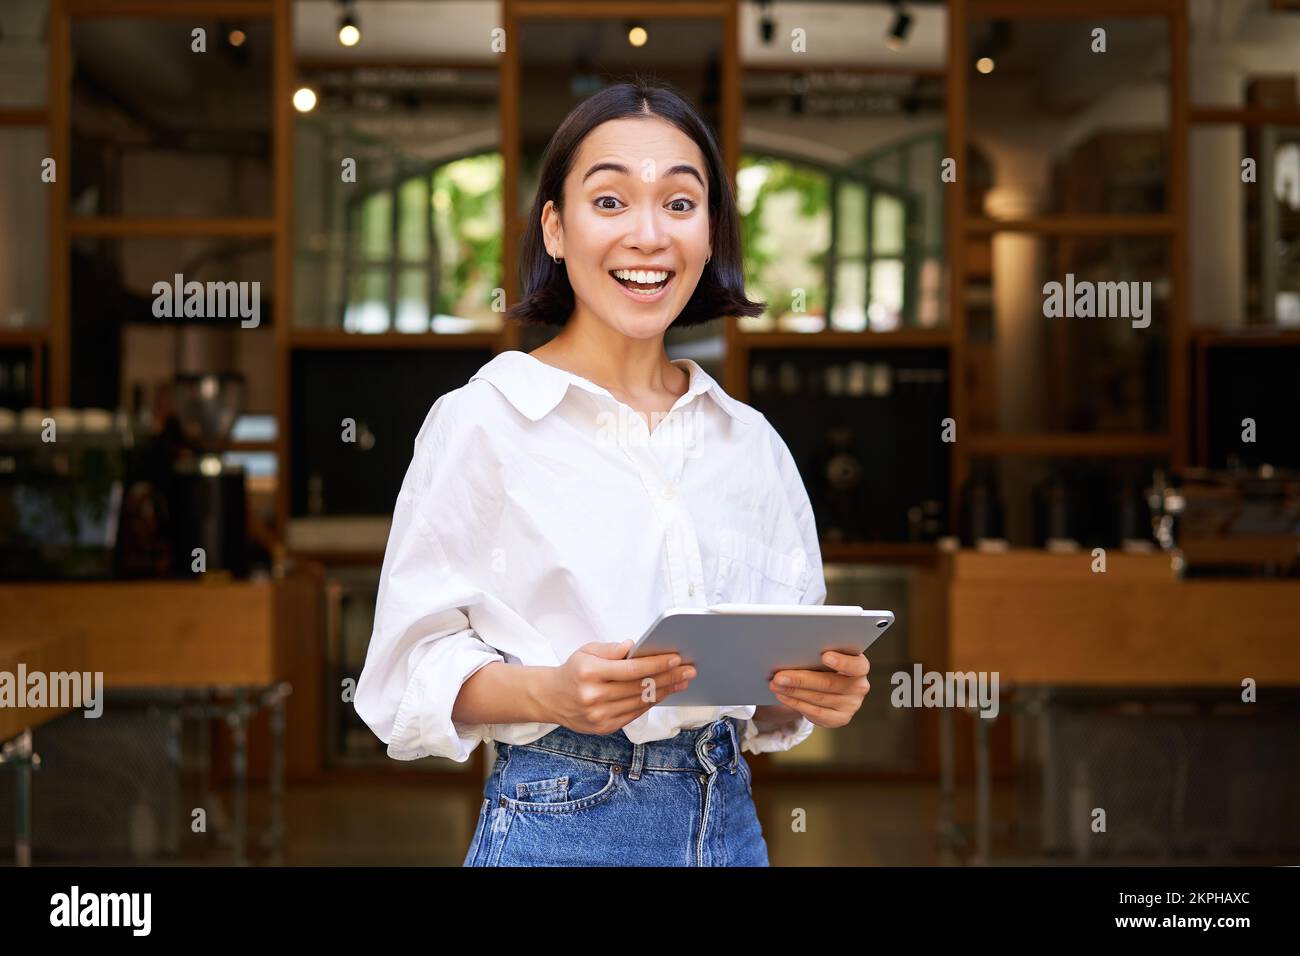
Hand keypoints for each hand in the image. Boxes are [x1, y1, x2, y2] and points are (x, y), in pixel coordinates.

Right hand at [540, 640, 695, 734]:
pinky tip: (664, 693)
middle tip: (689, 670)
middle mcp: (594, 696)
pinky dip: (651, 703)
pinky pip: (634, 714)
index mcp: (589, 673)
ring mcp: (599, 715)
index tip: (676, 659)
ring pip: (640, 702)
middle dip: (669, 678)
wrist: (551, 698)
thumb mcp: (587, 651)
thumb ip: (611, 649)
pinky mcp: (604, 727)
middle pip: (640, 687)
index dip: (656, 664)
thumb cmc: (573, 670)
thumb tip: (636, 647)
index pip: (631, 669)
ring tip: (682, 681)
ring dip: (665, 691)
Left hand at [766, 651, 870, 728]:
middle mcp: (859, 686)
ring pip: (818, 699)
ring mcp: (851, 705)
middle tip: (779, 675)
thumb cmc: (824, 664)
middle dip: (801, 679)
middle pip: (829, 683)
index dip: (842, 662)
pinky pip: (815, 713)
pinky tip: (782, 696)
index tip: (825, 656)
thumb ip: (817, 654)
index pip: (857, 665)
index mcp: (859, 666)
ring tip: (775, 685)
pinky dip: (795, 703)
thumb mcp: (825, 656)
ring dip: (793, 691)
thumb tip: (792, 651)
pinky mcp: (840, 719)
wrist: (828, 687)